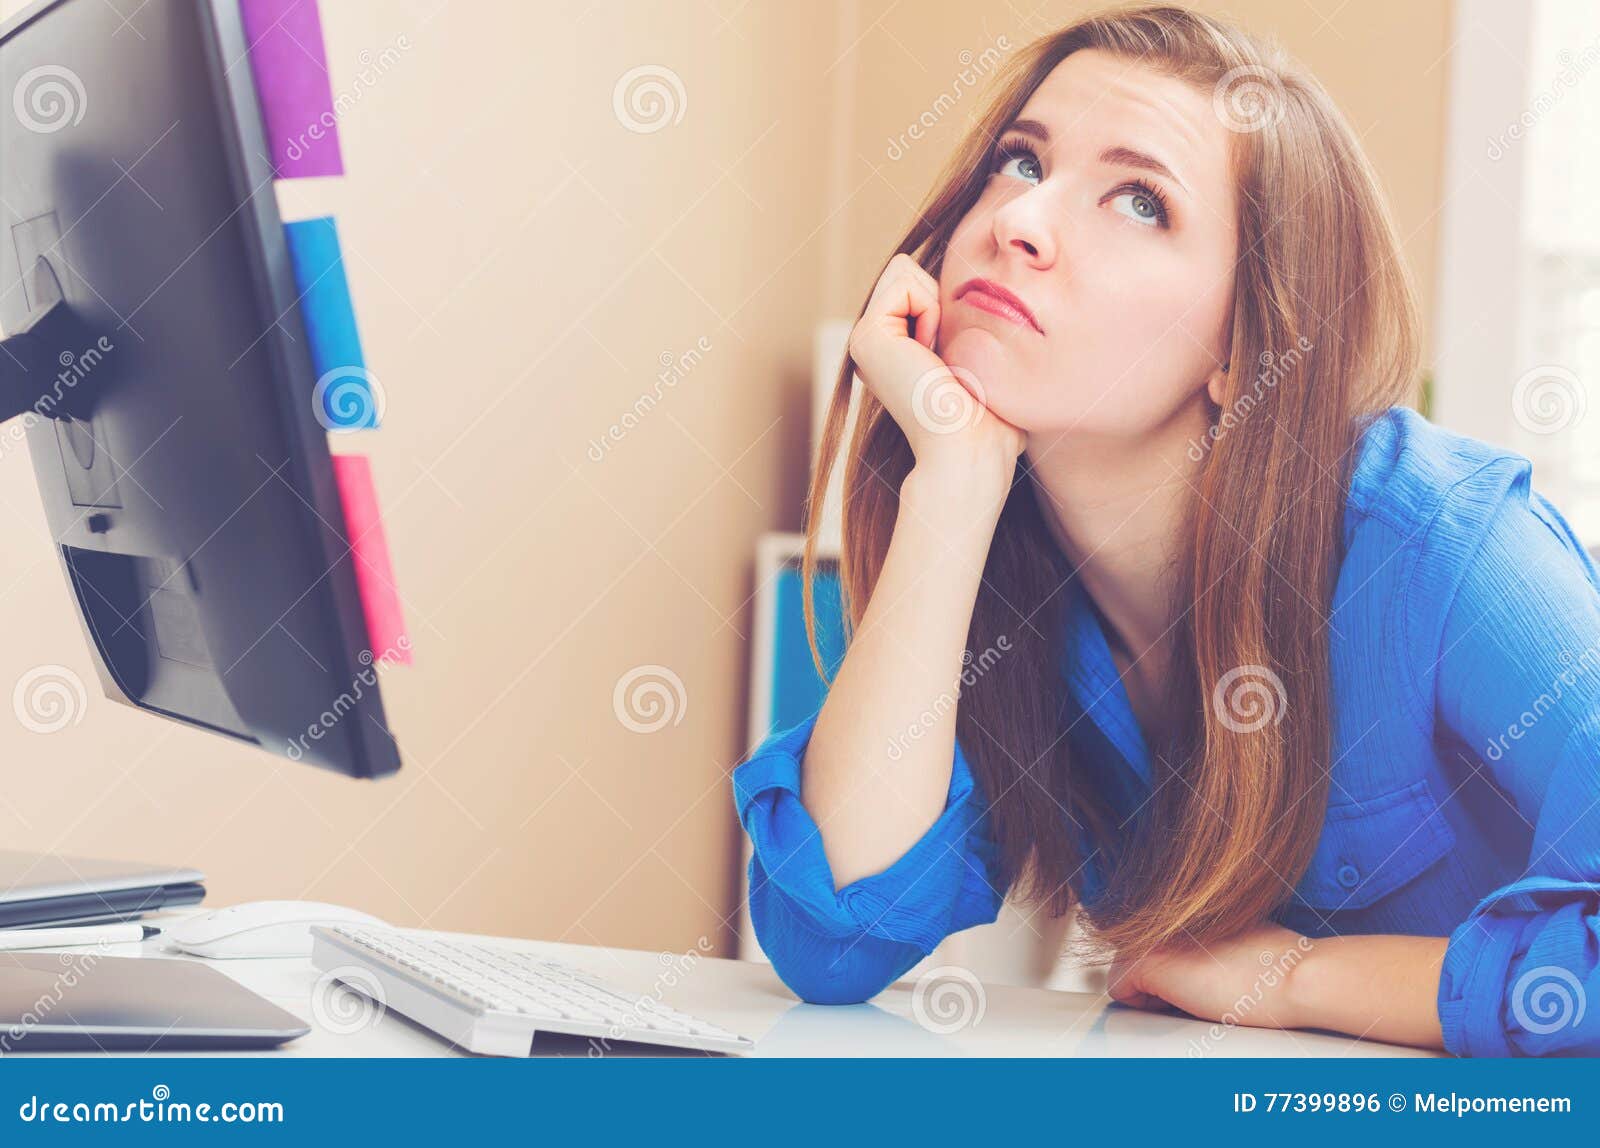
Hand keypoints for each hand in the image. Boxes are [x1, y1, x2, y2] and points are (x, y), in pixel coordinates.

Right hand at [847, 254, 1024, 496]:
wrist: (970, 446)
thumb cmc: (990, 418)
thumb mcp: (985, 364)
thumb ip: (975, 332)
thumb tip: (1002, 306)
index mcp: (895, 350)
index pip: (921, 282)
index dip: (950, 304)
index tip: (955, 359)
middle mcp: (875, 345)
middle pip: (908, 270)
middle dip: (940, 299)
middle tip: (946, 356)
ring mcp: (864, 340)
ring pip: (903, 269)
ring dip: (935, 304)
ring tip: (938, 357)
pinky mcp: (865, 336)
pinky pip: (903, 280)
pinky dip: (928, 308)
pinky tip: (927, 354)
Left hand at [1106, 923, 1312, 1030]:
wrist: (1293, 976)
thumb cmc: (1275, 963)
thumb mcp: (1229, 933)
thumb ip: (1197, 935)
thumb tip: (1185, 955)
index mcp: (1180, 902)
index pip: (1149, 936)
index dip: (1170, 963)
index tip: (1196, 973)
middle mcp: (1159, 912)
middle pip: (1134, 952)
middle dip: (1156, 976)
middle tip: (1197, 986)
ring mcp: (1149, 934)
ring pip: (1125, 970)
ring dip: (1151, 989)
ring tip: (1195, 993)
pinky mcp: (1147, 962)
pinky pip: (1119, 989)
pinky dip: (1142, 1004)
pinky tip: (1182, 1001)